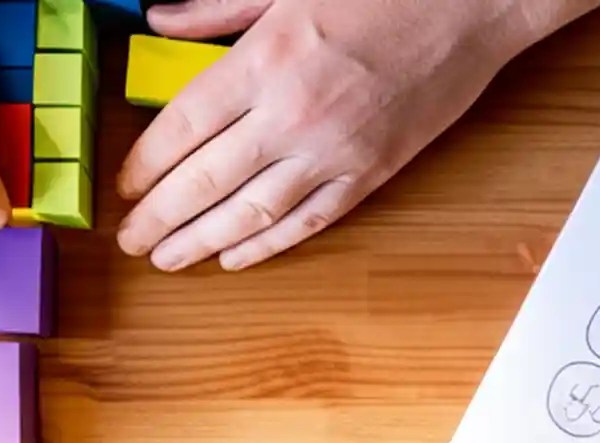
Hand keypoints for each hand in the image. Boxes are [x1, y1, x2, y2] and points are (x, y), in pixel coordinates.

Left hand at [117, 0, 599, 270]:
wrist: (474, 3)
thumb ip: (218, 6)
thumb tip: (160, 18)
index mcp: (265, 60)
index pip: (182, 128)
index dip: (146, 166)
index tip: (124, 188)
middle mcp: (292, 114)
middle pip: (205, 181)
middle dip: (160, 218)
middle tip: (130, 241)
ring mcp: (334, 151)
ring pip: (251, 213)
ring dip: (202, 242)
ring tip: (168, 260)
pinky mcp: (371, 172)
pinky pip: (308, 221)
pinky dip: (268, 245)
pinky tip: (235, 258)